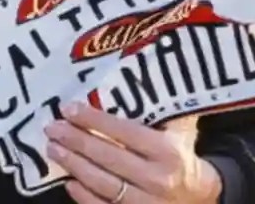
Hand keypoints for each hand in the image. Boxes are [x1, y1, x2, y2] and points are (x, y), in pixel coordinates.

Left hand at [44, 103, 221, 203]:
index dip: (94, 119)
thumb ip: (164, 105)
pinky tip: (68, 180)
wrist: (201, 198)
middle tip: (53, 128)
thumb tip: (145, 65)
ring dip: (74, 165)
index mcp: (168, 151)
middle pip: (108, 157)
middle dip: (76, 141)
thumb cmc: (183, 154)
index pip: (125, 132)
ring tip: (53, 149)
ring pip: (103, 184)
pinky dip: (84, 196)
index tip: (69, 108)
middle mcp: (157, 179)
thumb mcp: (181, 128)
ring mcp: (146, 202)